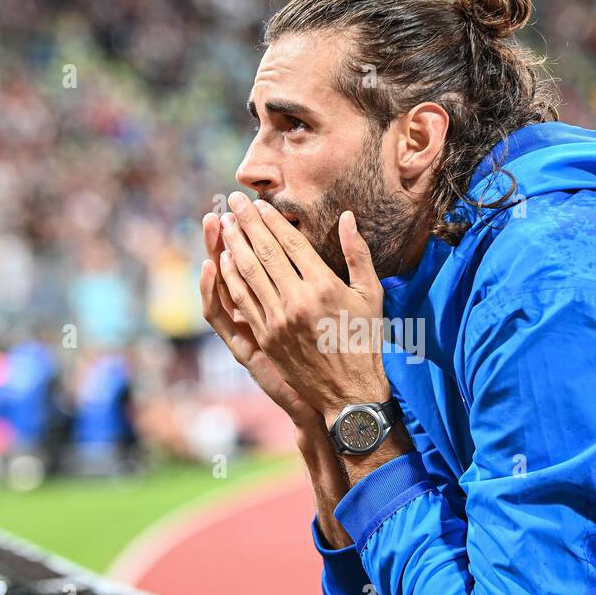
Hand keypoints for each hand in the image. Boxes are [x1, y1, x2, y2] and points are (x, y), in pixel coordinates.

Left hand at [215, 192, 389, 426]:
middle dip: (245, 224)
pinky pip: (242, 301)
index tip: (257, 203)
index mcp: (324, 286)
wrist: (351, 392)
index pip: (290, 242)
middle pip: (264, 252)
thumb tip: (347, 217)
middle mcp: (297, 301)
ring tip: (223, 224)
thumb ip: (358, 254)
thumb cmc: (366, 341)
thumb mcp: (371, 295)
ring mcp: (278, 321)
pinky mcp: (267, 338)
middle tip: (233, 202)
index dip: (271, 220)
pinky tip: (223, 261)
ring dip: (232, 245)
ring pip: (247, 274)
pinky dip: (230, 278)